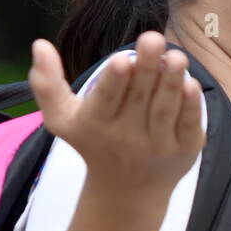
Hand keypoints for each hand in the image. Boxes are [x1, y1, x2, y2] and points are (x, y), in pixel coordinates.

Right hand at [28, 31, 205, 198]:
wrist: (128, 191)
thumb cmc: (94, 143)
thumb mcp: (62, 119)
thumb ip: (46, 84)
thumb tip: (39, 44)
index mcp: (96, 124)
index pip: (105, 100)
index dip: (114, 81)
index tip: (121, 59)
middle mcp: (127, 137)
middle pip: (138, 98)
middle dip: (146, 68)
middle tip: (153, 39)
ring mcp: (157, 145)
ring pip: (165, 110)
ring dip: (171, 83)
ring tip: (176, 56)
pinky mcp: (184, 150)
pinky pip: (187, 126)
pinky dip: (190, 107)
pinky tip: (192, 84)